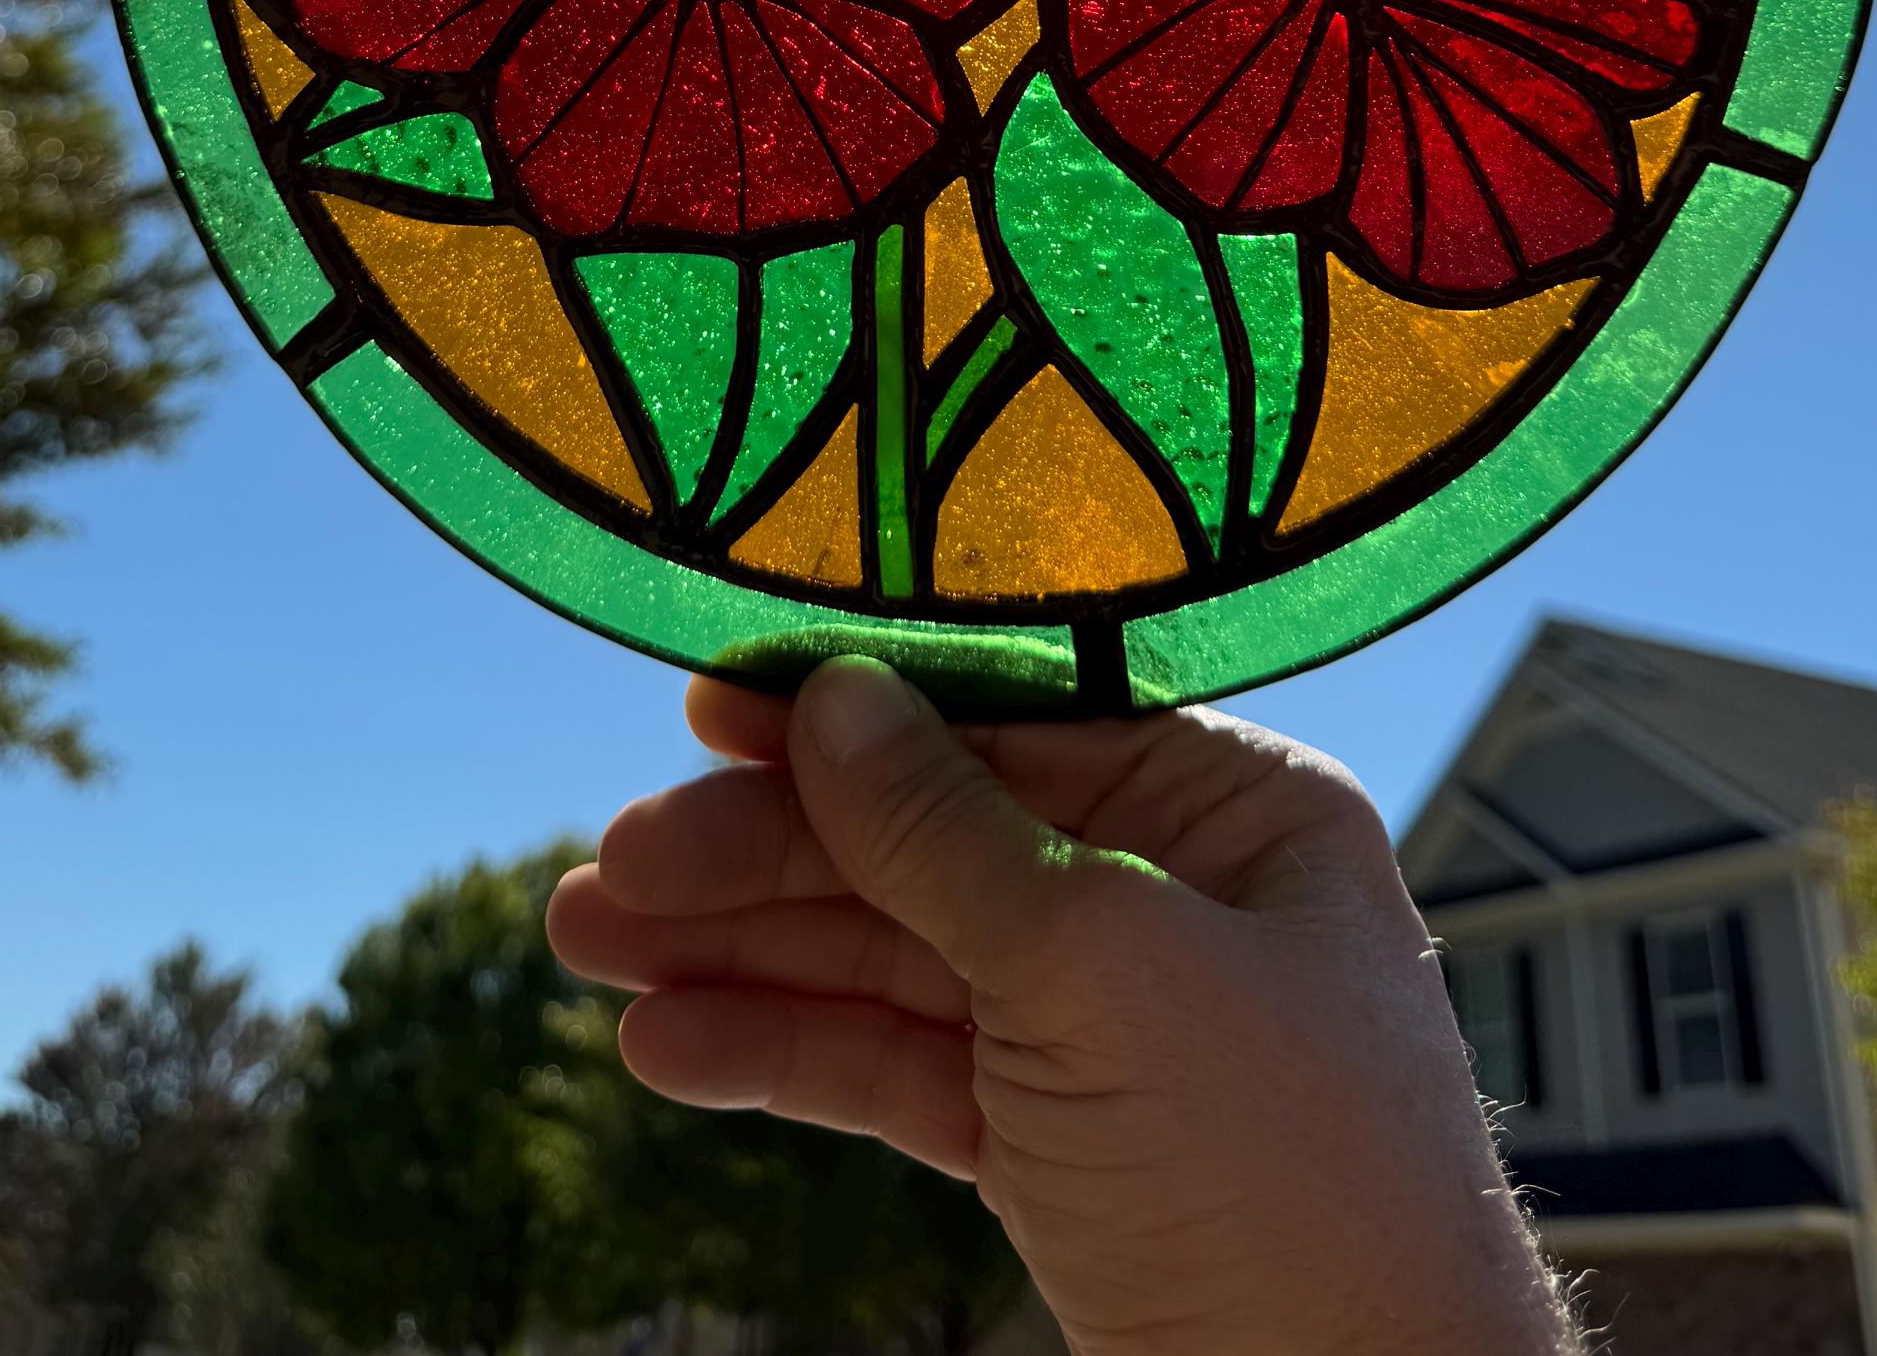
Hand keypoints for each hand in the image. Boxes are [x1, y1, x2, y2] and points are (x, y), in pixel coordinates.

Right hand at [550, 661, 1576, 1355]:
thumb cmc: (1290, 1179)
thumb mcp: (1106, 968)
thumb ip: (948, 834)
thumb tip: (832, 697)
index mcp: (1232, 811)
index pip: (1012, 724)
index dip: (855, 714)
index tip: (710, 701)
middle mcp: (1171, 898)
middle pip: (927, 841)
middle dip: (764, 854)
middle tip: (611, 866)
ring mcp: (1108, 1027)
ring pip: (893, 959)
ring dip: (741, 953)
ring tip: (585, 944)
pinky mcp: (1055, 1145)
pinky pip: (899, 1071)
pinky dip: (787, 1056)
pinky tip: (669, 1046)